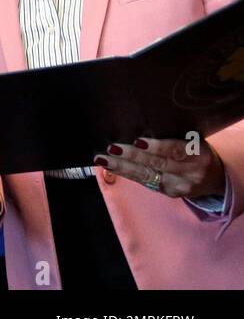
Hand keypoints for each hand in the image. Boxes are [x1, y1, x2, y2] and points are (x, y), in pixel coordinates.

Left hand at [97, 138, 225, 198]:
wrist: (215, 178)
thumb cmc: (197, 151)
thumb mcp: (193, 140)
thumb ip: (173, 136)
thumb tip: (139, 125)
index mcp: (198, 154)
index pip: (176, 150)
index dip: (157, 146)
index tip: (138, 140)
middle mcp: (190, 173)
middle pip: (158, 164)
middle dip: (132, 156)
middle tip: (112, 148)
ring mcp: (180, 186)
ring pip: (147, 176)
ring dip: (122, 167)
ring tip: (103, 159)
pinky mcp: (170, 194)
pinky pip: (145, 182)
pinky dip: (127, 174)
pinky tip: (111, 167)